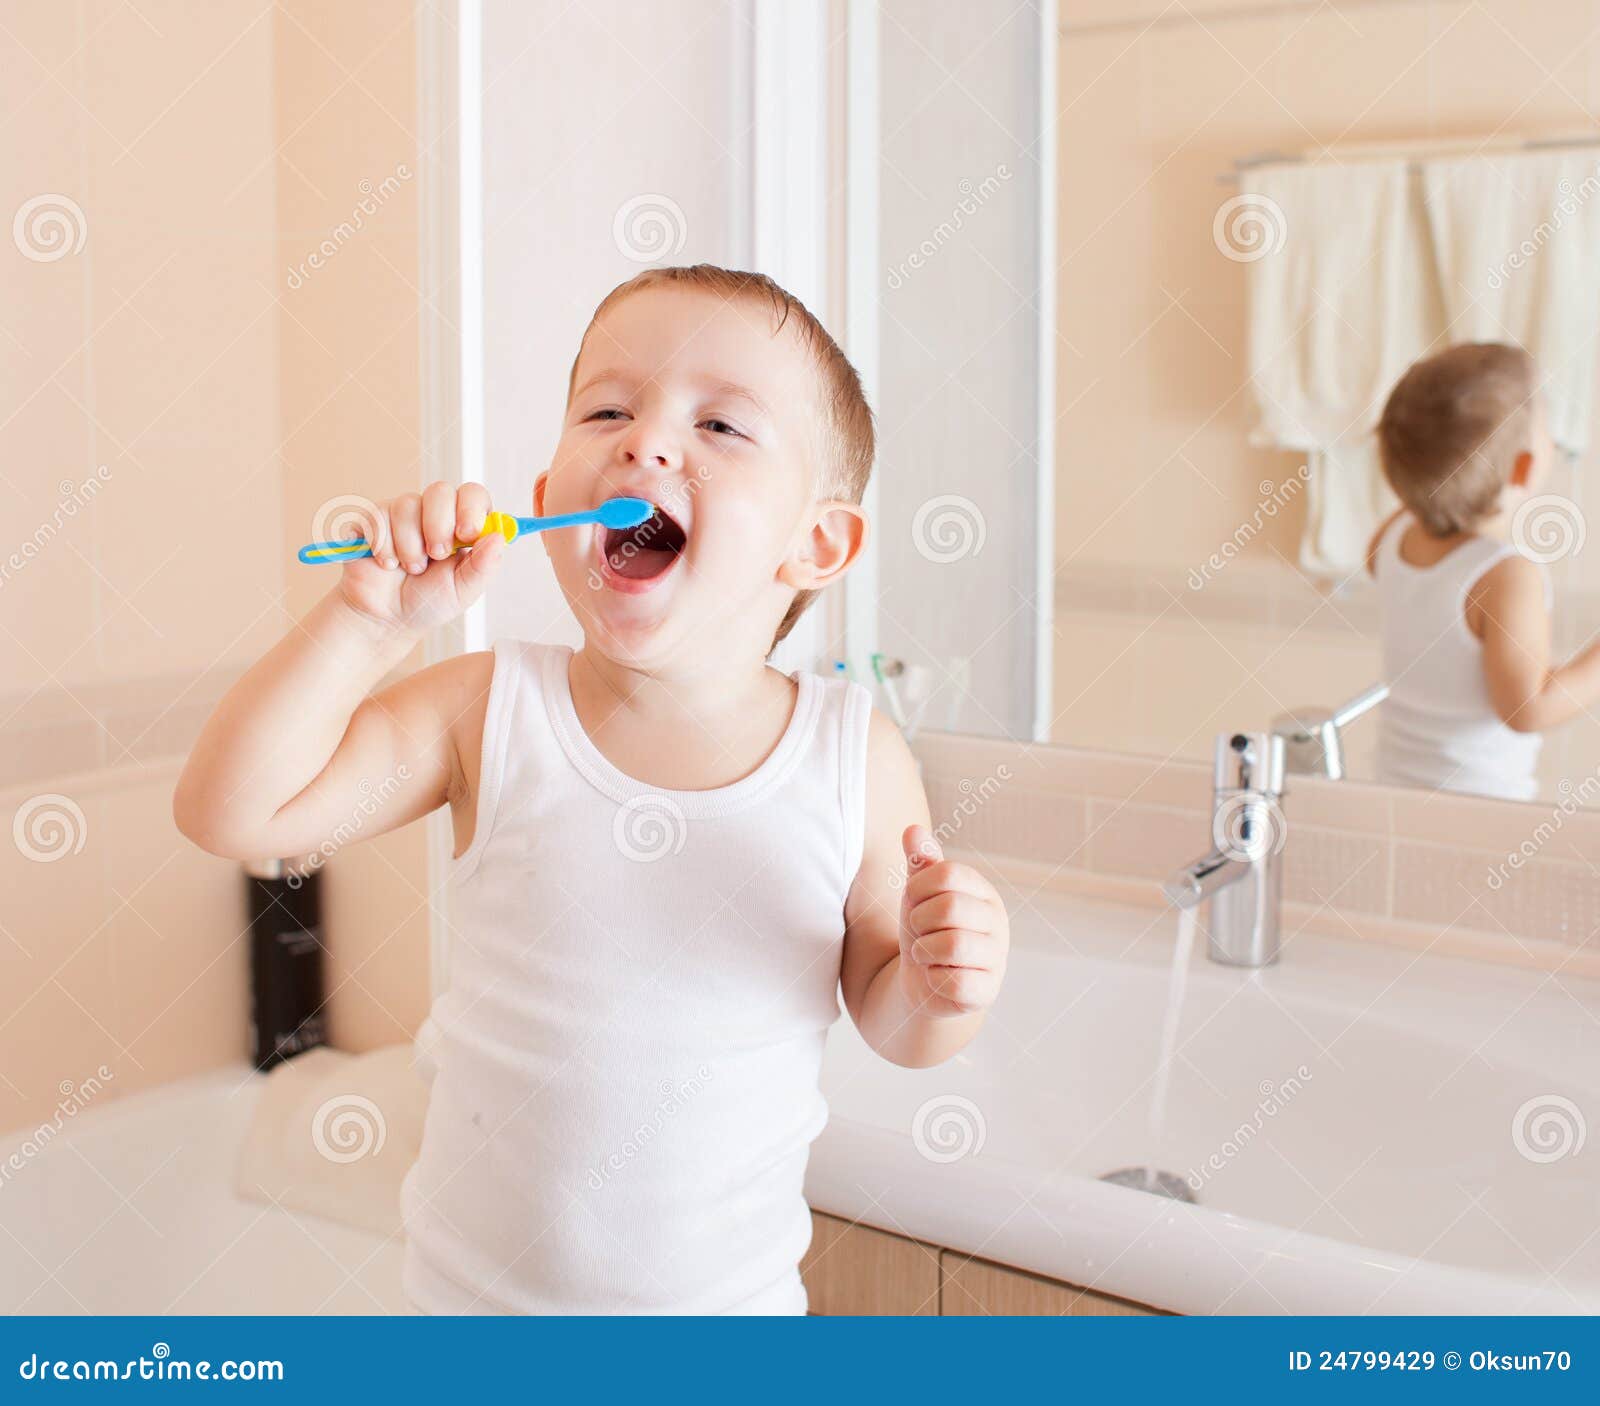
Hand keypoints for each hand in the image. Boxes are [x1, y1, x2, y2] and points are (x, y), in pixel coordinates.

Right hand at [335, 481, 505, 635]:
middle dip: (438, 526)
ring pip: (406, 504)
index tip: (466, 533)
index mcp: (461, 525)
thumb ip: (483, 566)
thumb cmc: (428, 602)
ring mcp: (401, 515)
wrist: (386, 619)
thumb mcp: (463, 590)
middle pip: (439, 491)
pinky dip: (383, 545)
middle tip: (436, 555)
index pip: (472, 494)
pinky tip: (387, 564)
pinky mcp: (372, 520)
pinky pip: (377, 515)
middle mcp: (432, 514)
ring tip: (411, 568)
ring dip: (410, 545)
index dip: (470, 508)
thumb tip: (499, 537)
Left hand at [896, 825, 1008, 1019]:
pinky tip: (937, 977)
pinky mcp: (986, 991)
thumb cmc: (926, 931)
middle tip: (920, 933)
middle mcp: (997, 922)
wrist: (924, 983)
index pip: (945, 873)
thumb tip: (911, 829)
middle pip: (948, 907)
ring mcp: (996, 958)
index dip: (916, 889)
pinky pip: (952, 981)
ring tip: (927, 954)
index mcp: (983, 892)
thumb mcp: (918, 894)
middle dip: (919, 922)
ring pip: (951, 945)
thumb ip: (920, 862)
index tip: (915, 904)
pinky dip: (932, 979)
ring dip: (923, 951)